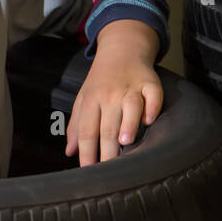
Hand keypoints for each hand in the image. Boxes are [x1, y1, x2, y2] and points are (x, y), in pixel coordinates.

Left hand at [65, 21, 163, 166]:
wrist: (121, 48)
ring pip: (129, 107)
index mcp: (91, 100)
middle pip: (107, 124)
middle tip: (108, 171)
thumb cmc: (101, 80)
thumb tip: (69, 152)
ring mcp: (130, 87)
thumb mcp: (84, 98)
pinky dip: (152, 106)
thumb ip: (76, 125)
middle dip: (106, 148)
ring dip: (127, 124)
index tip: (88, 172)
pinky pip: (153, 94)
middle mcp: (109, 94)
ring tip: (125, 142)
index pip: (86, 130)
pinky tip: (150, 120)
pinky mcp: (150, 82)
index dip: (86, 152)